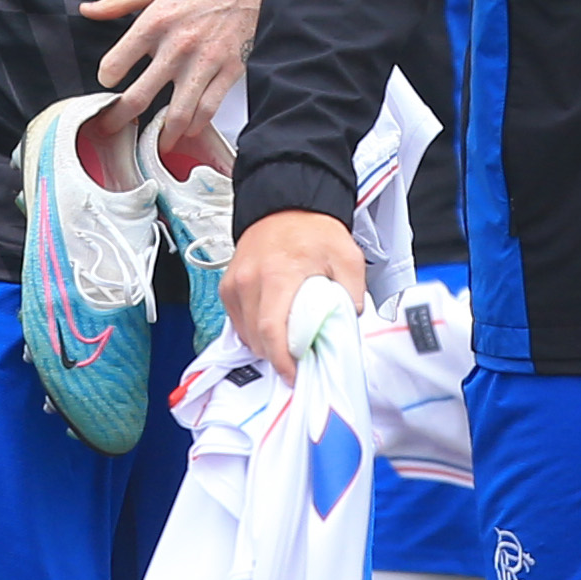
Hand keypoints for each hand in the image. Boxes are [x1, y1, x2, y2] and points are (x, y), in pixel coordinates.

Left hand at [78, 0, 273, 132]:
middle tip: (112, 126)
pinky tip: (189, 129)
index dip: (107, 76)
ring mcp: (205, 62)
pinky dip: (197, 125)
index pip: (115, 63)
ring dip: (164, 134)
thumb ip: (120, 1)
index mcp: (155, 21)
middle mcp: (177, 46)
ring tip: (156, 142)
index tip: (109, 81)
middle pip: (140, 96)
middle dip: (120, 118)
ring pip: (178, 112)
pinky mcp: (230, 70)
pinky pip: (209, 108)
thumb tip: (88, 10)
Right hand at [221, 207, 362, 362]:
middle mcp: (250, 281)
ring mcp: (235, 284)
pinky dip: (255, 332)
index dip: (282, 360)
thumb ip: (352, 293)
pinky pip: (238, 322)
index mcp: (279, 274)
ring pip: (245, 333)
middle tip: (299, 361)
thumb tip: (348, 322)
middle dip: (277, 357)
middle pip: (257, 338)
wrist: (287, 205)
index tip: (294, 374)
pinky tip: (274, 328)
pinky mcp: (228, 287)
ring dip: (266, 346)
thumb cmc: (314, 230)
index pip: (272, 330)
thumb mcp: (347, 258)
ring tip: (288, 344)